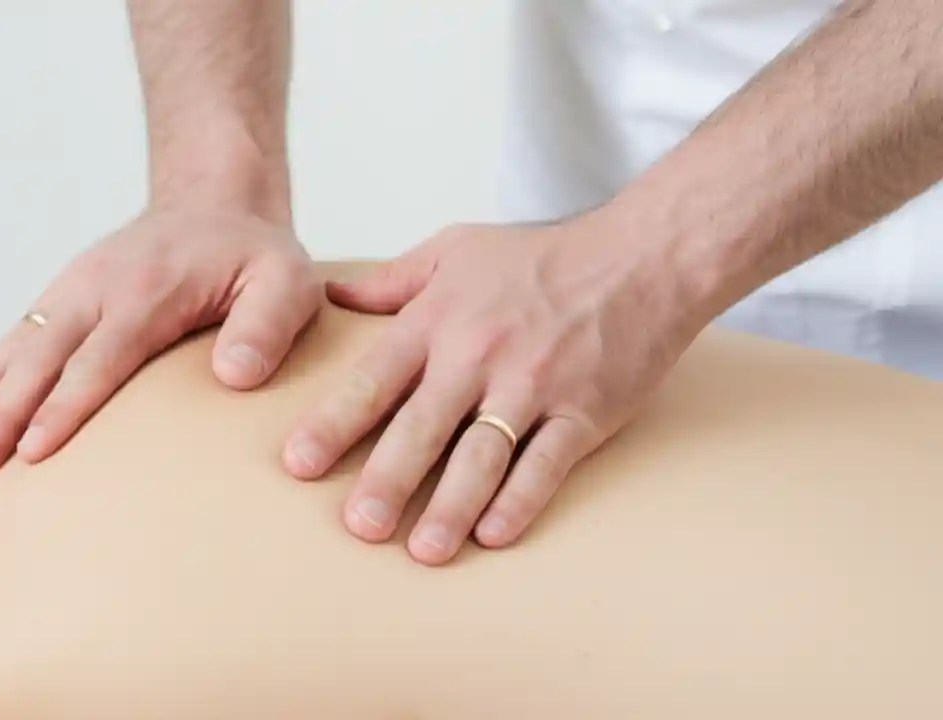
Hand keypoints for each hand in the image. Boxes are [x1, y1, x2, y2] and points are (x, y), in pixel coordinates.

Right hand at [0, 205, 321, 477]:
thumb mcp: (286, 281)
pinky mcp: (66, 294)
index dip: (65, 405)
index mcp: (150, 290)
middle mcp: (100, 287)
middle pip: (44, 356)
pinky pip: (19, 334)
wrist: (216, 201)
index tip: (33, 449)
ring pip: (20, 344)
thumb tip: (233, 377)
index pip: (101, 357)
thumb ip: (267, 325)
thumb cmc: (255, 255)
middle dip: (6, 412)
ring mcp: (76, 288)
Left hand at [282, 214, 704, 564]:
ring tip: (423, 551)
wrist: (643, 256)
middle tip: (359, 526)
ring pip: (483, 455)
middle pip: (423, 427)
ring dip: (452, 505)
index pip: (375, 379)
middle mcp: (479, 357)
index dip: (335, 423)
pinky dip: (521, 499)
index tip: (300, 463)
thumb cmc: (542, 256)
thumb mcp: (454, 249)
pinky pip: (546, 463)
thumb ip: (391, 281)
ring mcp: (534, 386)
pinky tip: (494, 535)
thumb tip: (331, 294)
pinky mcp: (583, 412)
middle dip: (387, 478)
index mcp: (438, 321)